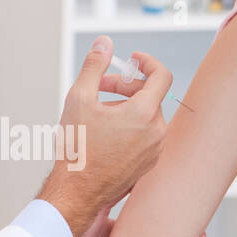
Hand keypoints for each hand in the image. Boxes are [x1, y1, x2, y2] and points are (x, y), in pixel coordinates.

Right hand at [39, 36, 173, 236]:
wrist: (75, 193)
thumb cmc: (76, 149)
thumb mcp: (79, 99)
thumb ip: (95, 66)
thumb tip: (104, 42)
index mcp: (144, 114)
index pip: (161, 76)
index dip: (147, 62)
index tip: (132, 59)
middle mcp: (156, 133)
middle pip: (149, 96)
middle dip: (125, 86)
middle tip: (100, 88)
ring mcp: (154, 151)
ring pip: (147, 116)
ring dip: (126, 107)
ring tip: (99, 113)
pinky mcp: (148, 165)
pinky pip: (145, 136)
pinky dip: (130, 127)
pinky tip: (105, 133)